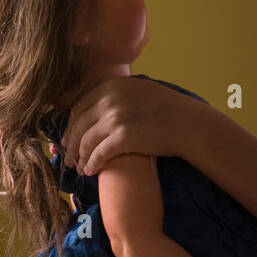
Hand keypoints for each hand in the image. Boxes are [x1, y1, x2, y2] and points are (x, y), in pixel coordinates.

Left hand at [60, 75, 202, 176]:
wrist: (188, 123)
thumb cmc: (169, 108)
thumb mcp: (139, 90)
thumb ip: (117, 93)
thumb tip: (97, 104)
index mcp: (112, 85)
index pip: (79, 106)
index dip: (70, 124)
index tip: (67, 138)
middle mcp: (110, 99)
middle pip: (79, 124)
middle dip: (70, 143)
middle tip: (67, 157)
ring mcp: (115, 118)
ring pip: (86, 141)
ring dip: (80, 157)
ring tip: (80, 168)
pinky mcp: (122, 138)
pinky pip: (98, 154)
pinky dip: (92, 164)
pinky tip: (91, 171)